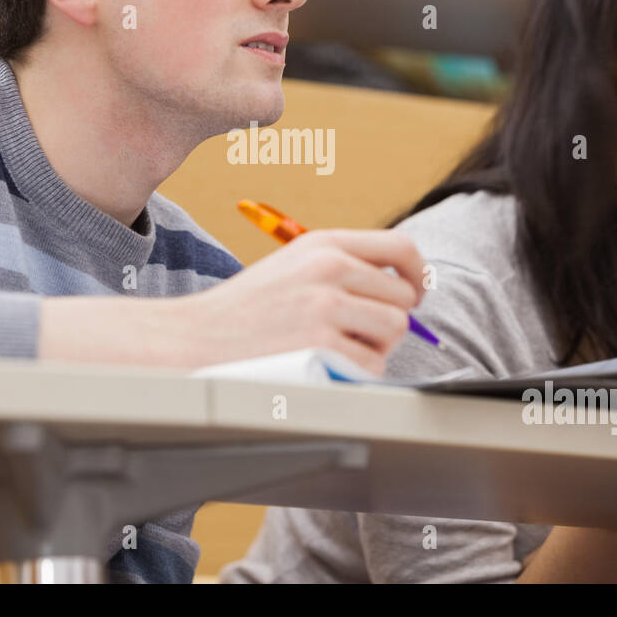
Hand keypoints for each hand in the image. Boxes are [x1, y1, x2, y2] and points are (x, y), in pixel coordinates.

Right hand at [170, 229, 426, 373]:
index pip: (400, 247)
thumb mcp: (292, 266)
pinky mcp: (322, 343)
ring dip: (376, 348)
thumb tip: (403, 290)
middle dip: (388, 322)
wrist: (197, 336)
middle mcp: (329, 267)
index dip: (419, 275)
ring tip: (339, 350)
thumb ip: (342, 267)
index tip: (415, 295)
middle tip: (358, 335)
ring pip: (394, 331)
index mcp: (324, 244)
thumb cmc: (247, 309)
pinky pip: (372, 364)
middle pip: (403, 299)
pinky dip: (357, 373)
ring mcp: (326, 305)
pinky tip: (326, 366)